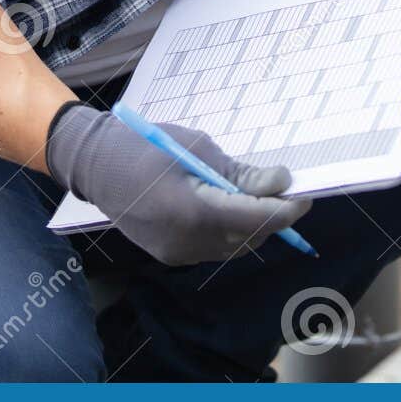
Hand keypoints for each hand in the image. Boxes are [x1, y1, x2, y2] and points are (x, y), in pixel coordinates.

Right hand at [45, 104, 311, 265]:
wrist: (94, 164)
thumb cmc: (144, 145)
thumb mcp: (197, 148)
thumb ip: (240, 172)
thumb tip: (280, 182)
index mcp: (193, 210)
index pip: (257, 218)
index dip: (287, 210)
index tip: (306, 195)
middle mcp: (187, 242)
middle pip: (250, 237)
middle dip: (273, 218)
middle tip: (287, 192)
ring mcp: (177, 254)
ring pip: (234, 247)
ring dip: (253, 226)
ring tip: (260, 198)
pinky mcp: (170, 256)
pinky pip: (214, 248)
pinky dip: (231, 231)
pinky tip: (231, 208)